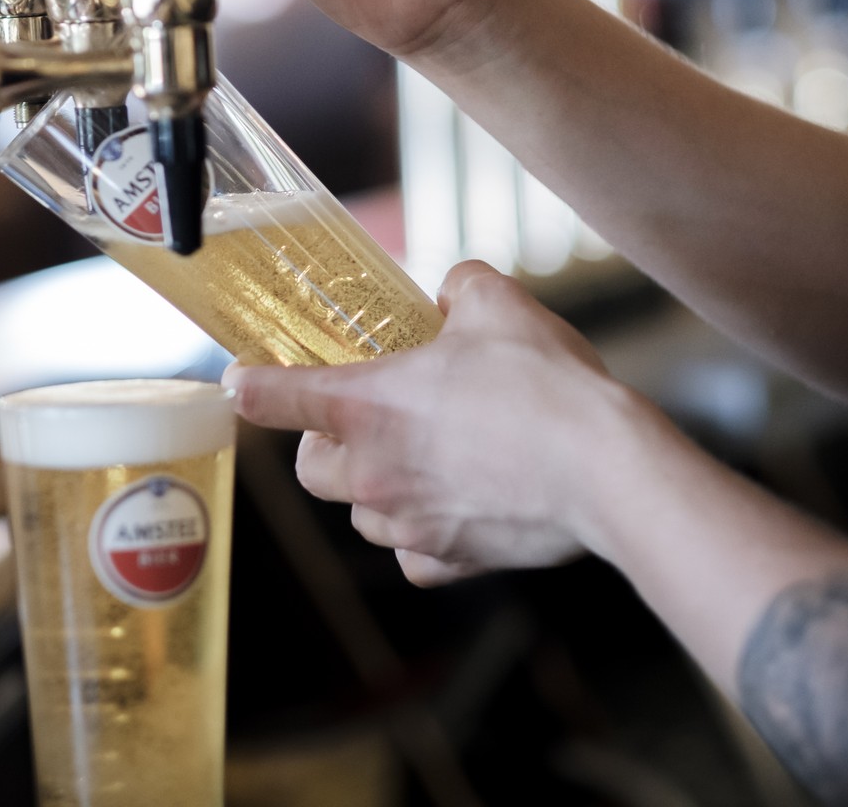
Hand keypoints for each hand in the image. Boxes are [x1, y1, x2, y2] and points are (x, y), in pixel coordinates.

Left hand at [231, 261, 663, 585]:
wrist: (606, 471)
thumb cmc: (547, 386)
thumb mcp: (499, 303)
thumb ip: (460, 286)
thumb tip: (449, 294)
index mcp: (367, 404)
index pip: (275, 395)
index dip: (251, 385)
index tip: (240, 382)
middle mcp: (373, 471)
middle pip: (310, 469)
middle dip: (322, 446)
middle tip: (357, 422)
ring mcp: (409, 523)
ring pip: (360, 516)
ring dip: (372, 491)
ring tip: (415, 462)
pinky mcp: (451, 560)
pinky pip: (413, 558)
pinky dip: (421, 538)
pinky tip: (450, 510)